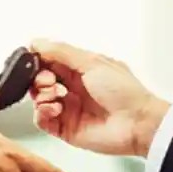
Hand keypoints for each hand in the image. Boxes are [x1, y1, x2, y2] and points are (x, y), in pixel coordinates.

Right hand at [27, 38, 171, 157]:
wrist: (137, 123)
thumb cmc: (125, 92)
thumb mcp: (92, 62)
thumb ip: (62, 52)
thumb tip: (37, 42)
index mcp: (80, 69)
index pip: (49, 61)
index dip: (39, 60)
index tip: (34, 60)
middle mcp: (73, 88)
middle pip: (40, 80)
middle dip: (39, 78)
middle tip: (49, 80)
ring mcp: (68, 108)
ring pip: (38, 99)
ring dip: (42, 95)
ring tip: (58, 95)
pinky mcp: (65, 128)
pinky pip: (41, 120)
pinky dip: (42, 113)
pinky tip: (56, 109)